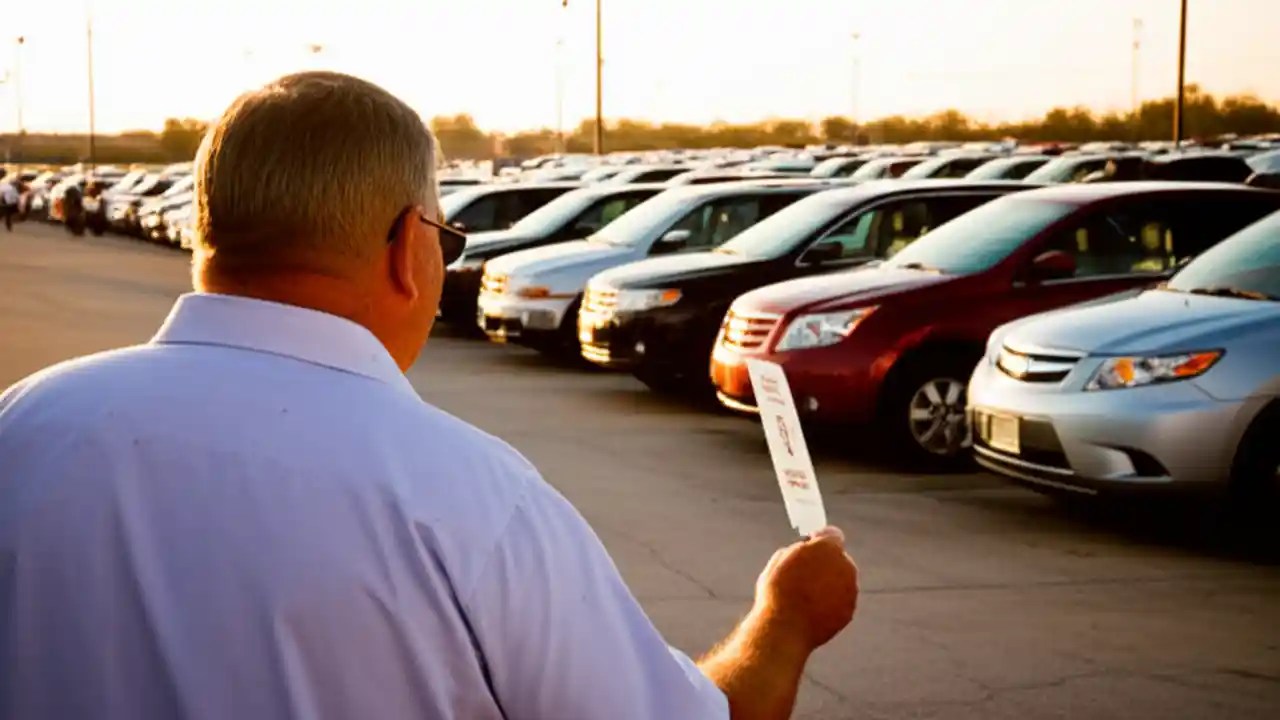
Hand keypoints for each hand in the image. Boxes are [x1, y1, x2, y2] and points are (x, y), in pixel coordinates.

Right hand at [752, 526, 858, 651]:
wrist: (785, 628)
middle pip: (838, 558)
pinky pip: (841, 600)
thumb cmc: (777, 592)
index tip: (810, 545)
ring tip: (805, 596)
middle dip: (825, 563)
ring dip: (829, 583)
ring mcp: (850, 589)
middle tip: (804, 574)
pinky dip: (831, 602)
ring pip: (841, 579)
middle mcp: (845, 565)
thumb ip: (798, 550)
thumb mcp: (779, 560)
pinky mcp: (850, 610)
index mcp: (828, 548)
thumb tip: (804, 551)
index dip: (820, 539)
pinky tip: (811, 610)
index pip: (832, 534)